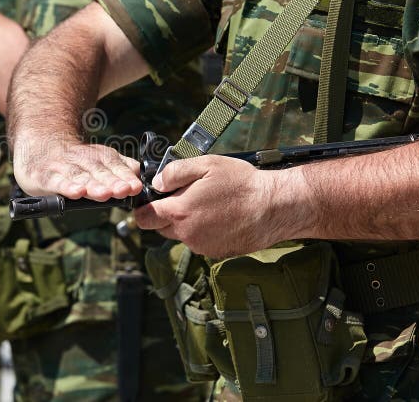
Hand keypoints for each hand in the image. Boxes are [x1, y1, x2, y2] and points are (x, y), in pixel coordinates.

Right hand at [12, 135, 142, 200]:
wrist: (38, 145)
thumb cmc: (73, 160)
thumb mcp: (98, 160)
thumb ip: (120, 167)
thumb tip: (140, 175)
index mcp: (99, 157)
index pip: (115, 167)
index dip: (125, 177)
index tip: (135, 187)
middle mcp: (83, 161)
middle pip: (100, 173)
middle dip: (113, 182)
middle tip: (125, 190)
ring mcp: (63, 168)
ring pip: (80, 177)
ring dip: (93, 185)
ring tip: (104, 193)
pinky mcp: (45, 176)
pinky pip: (57, 182)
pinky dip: (67, 187)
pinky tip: (76, 193)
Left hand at [135, 156, 304, 257]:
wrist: (275, 208)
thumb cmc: (241, 183)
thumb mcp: (205, 165)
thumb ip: (174, 173)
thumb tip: (156, 183)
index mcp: (179, 212)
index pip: (143, 218)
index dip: (143, 209)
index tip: (150, 200)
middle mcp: (186, 234)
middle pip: (160, 228)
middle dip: (165, 214)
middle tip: (184, 197)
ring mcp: (201, 246)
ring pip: (180, 235)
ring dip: (185, 222)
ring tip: (207, 204)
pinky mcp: (215, 252)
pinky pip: (199, 241)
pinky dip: (202, 231)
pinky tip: (219, 216)